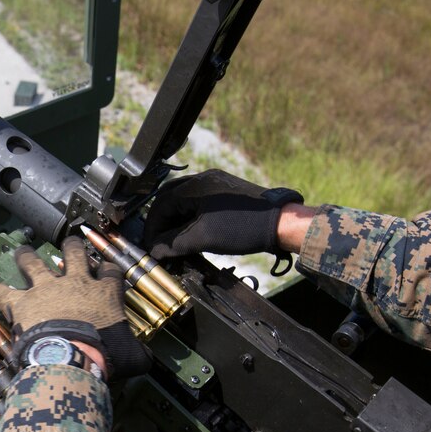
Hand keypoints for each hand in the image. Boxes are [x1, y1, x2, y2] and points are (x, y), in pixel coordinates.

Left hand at [0, 237, 152, 378]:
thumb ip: (139, 354)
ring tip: (22, 251)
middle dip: (71, 248)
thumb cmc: (105, 356)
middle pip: (74, 253)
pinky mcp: (21, 302)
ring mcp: (46, 288)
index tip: (105, 272)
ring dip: (27, 256)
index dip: (107, 271)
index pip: (110, 273)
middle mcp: (75, 282)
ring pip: (34, 261)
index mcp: (104, 293)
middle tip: (68, 247)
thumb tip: (147, 361)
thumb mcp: (132, 356)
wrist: (73, 355)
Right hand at [142, 169, 303, 258]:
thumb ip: (173, 244)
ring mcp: (215, 184)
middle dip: (162, 223)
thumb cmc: (243, 227)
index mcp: (194, 186)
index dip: (152, 228)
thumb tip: (153, 252)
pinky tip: (191, 232)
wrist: (280, 222)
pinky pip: (198, 202)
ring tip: (174, 241)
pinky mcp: (225, 191)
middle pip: (169, 200)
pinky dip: (189, 217)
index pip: (160, 206)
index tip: (150, 246)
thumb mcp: (202, 238)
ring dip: (175, 221)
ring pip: (184, 201)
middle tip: (158, 243)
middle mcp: (203, 179)